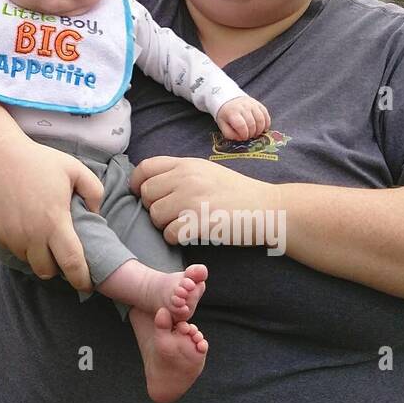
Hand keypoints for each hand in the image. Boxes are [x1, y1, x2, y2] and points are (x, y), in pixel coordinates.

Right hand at [0, 137, 103, 293]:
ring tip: (46, 240)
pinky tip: (29, 229)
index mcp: (54, 222)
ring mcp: (12, 236)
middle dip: (59, 269)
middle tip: (65, 256)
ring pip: (30, 262)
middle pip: (48, 271)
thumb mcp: (74, 168)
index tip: (87, 283)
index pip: (71, 263)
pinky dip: (25, 247)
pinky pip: (15, 251)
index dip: (81, 279)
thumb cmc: (38, 161)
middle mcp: (32, 235)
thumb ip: (94, 191)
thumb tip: (96, 213)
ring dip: (40, 258)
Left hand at [130, 156, 281, 247]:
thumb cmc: (236, 192)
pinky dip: (176, 238)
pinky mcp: (200, 222)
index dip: (137, 182)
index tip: (141, 193)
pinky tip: (190, 235)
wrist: (267, 208)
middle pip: (147, 194)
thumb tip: (149, 183)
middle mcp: (186, 178)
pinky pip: (170, 234)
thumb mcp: (206, 171)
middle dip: (153, 207)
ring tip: (182, 225)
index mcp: (186, 164)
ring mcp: (192, 200)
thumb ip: (179, 173)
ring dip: (164, 225)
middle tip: (170, 214)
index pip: (145, 168)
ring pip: (156, 216)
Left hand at [216, 95, 269, 141]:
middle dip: (252, 133)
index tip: (244, 138)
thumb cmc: (226, 115)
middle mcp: (243, 107)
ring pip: (261, 119)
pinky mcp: (258, 104)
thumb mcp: (222, 124)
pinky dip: (266, 124)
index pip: (241, 125)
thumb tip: (240, 138)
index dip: (244, 134)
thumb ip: (230, 133)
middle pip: (252, 123)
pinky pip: (266, 115)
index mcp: (232, 112)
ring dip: (260, 130)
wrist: (229, 100)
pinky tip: (263, 129)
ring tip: (256, 133)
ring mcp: (252, 104)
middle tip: (250, 137)